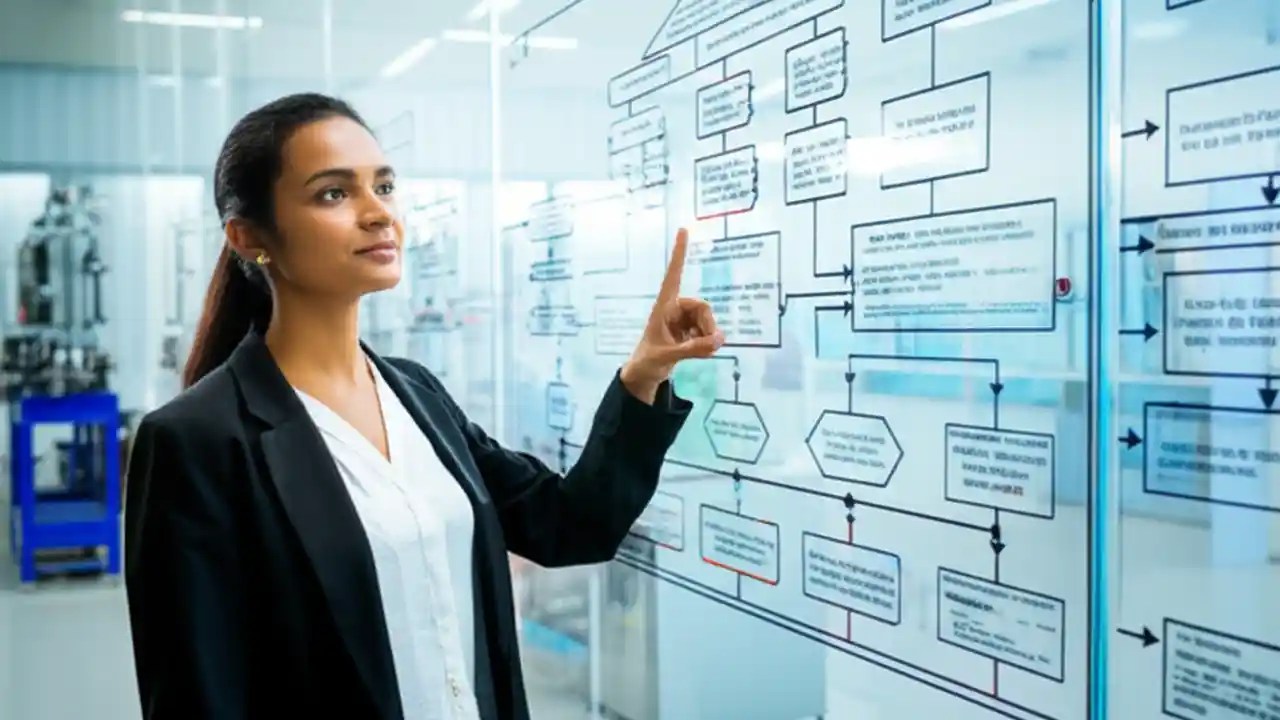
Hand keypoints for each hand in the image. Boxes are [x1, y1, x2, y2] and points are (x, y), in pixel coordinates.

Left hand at [621, 228, 724, 403]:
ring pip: (707, 319)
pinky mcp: (689, 330)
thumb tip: (719, 340)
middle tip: (708, 345)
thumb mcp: (669, 355)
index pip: (673, 275)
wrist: (645, 374)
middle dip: (708, 326)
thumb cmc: (648, 360)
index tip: (683, 230)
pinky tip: (699, 350)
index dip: (679, 253)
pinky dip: (707, 341)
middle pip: (702, 307)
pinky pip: (707, 330)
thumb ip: (693, 349)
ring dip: (707, 335)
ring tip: (698, 351)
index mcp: (664, 306)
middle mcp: (675, 308)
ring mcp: (683, 319)